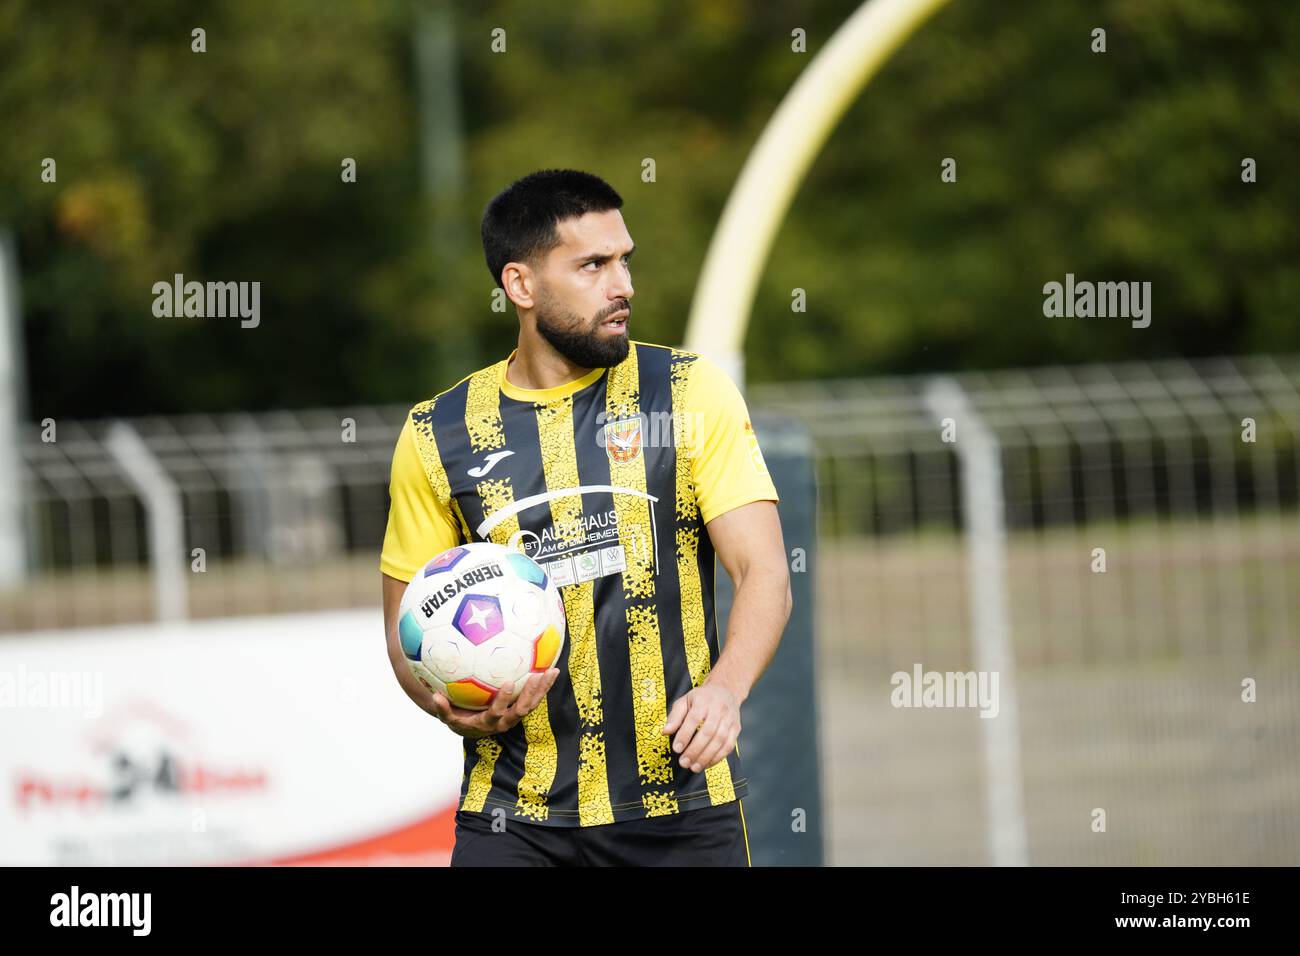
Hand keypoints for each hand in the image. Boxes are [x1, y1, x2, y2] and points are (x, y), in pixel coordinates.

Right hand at [429, 668, 559, 738]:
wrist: (472, 728)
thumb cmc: (459, 719)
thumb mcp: (449, 717)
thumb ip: (443, 709)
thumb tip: (434, 696)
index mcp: (488, 723)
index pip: (498, 713)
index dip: (504, 700)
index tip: (509, 683)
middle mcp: (505, 722)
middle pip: (522, 710)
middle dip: (530, 694)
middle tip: (537, 676)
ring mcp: (515, 716)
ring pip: (532, 704)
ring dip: (543, 689)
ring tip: (552, 671)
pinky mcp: (522, 709)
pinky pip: (535, 698)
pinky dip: (543, 685)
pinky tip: (551, 669)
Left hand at [662, 681, 740, 773]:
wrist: (726, 690)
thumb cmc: (701, 698)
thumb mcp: (685, 700)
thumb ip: (675, 716)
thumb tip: (665, 732)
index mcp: (703, 701)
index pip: (694, 719)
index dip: (685, 735)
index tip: (676, 749)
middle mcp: (718, 709)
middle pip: (708, 732)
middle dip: (695, 750)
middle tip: (684, 762)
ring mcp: (729, 719)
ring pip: (720, 741)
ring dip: (706, 757)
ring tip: (694, 767)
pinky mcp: (736, 728)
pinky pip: (728, 746)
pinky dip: (717, 757)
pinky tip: (707, 764)